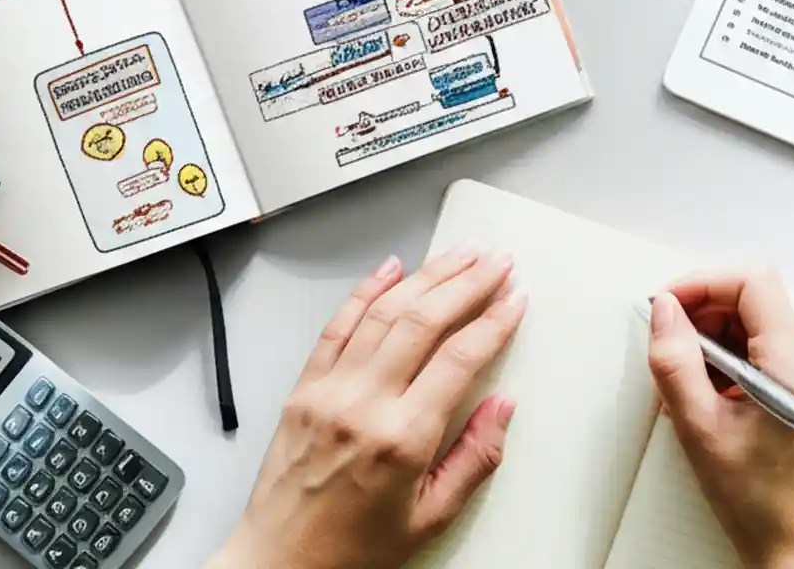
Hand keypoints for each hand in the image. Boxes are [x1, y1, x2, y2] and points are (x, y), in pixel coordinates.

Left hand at [207, 248, 526, 568]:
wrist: (279, 563)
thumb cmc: (351, 550)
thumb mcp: (432, 516)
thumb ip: (475, 458)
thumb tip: (503, 408)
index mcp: (401, 439)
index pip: (459, 358)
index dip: (493, 321)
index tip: (514, 301)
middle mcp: (362, 405)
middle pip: (424, 320)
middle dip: (467, 283)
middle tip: (496, 262)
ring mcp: (328, 391)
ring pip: (383, 312)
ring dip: (427, 276)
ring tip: (458, 255)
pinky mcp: (303, 388)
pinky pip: (337, 326)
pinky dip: (366, 291)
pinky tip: (391, 270)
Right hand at [646, 270, 793, 568]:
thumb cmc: (760, 503)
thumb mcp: (699, 428)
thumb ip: (675, 361)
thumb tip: (665, 312)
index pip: (752, 282)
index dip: (702, 282)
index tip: (670, 304)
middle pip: (754, 301)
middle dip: (704, 317)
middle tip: (672, 351)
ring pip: (760, 325)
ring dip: (718, 343)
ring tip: (694, 387)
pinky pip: (771, 349)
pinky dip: (736, 361)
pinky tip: (717, 396)